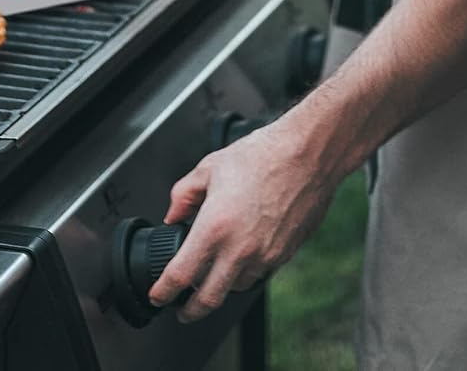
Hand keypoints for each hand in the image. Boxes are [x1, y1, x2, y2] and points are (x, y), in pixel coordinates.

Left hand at [149, 115, 342, 321]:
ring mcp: (265, 255)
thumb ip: (184, 194)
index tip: (158, 294)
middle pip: (208, 300)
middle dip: (190, 311)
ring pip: (236, 287)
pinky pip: (260, 272)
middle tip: (182, 311)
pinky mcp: (285, 253)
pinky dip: (247, 270)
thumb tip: (174, 214)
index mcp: (215, 227)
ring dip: (222, 285)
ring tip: (217, 272)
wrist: (308, 153)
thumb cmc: (264, 155)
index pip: (180, 276)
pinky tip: (245, 251)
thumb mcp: (211, 166)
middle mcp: (239, 249)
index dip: (163, 292)